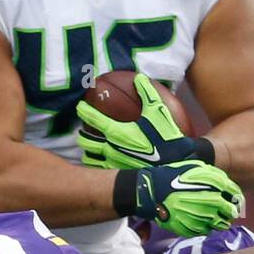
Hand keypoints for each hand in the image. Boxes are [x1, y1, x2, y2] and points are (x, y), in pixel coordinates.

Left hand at [78, 73, 213, 169]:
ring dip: (88, 151)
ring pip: (90, 158)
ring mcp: (113, 164)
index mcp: (117, 132)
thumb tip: (139, 78)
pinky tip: (101, 161)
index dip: (84, 111)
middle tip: (84, 128)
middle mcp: (111, 149)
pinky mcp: (119, 175)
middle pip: (85, 141)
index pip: (93, 119)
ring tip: (91, 146)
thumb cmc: (166, 139)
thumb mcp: (158, 112)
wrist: (173, 167)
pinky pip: (100, 170)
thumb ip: (147, 93)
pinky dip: (96, 164)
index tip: (80, 106)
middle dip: (82, 133)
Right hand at [120, 161, 244, 236]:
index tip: (234, 200)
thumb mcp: (197, 168)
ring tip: (214, 217)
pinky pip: (205, 231)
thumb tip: (227, 187)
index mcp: (215, 185)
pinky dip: (205, 227)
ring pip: (220, 225)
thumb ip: (215, 177)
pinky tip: (200, 220)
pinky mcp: (191, 228)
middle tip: (226, 211)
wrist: (152, 190)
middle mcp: (212, 202)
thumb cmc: (174, 176)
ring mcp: (202, 217)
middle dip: (230, 211)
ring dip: (220, 222)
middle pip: (231, 212)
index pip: (236, 195)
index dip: (236, 198)